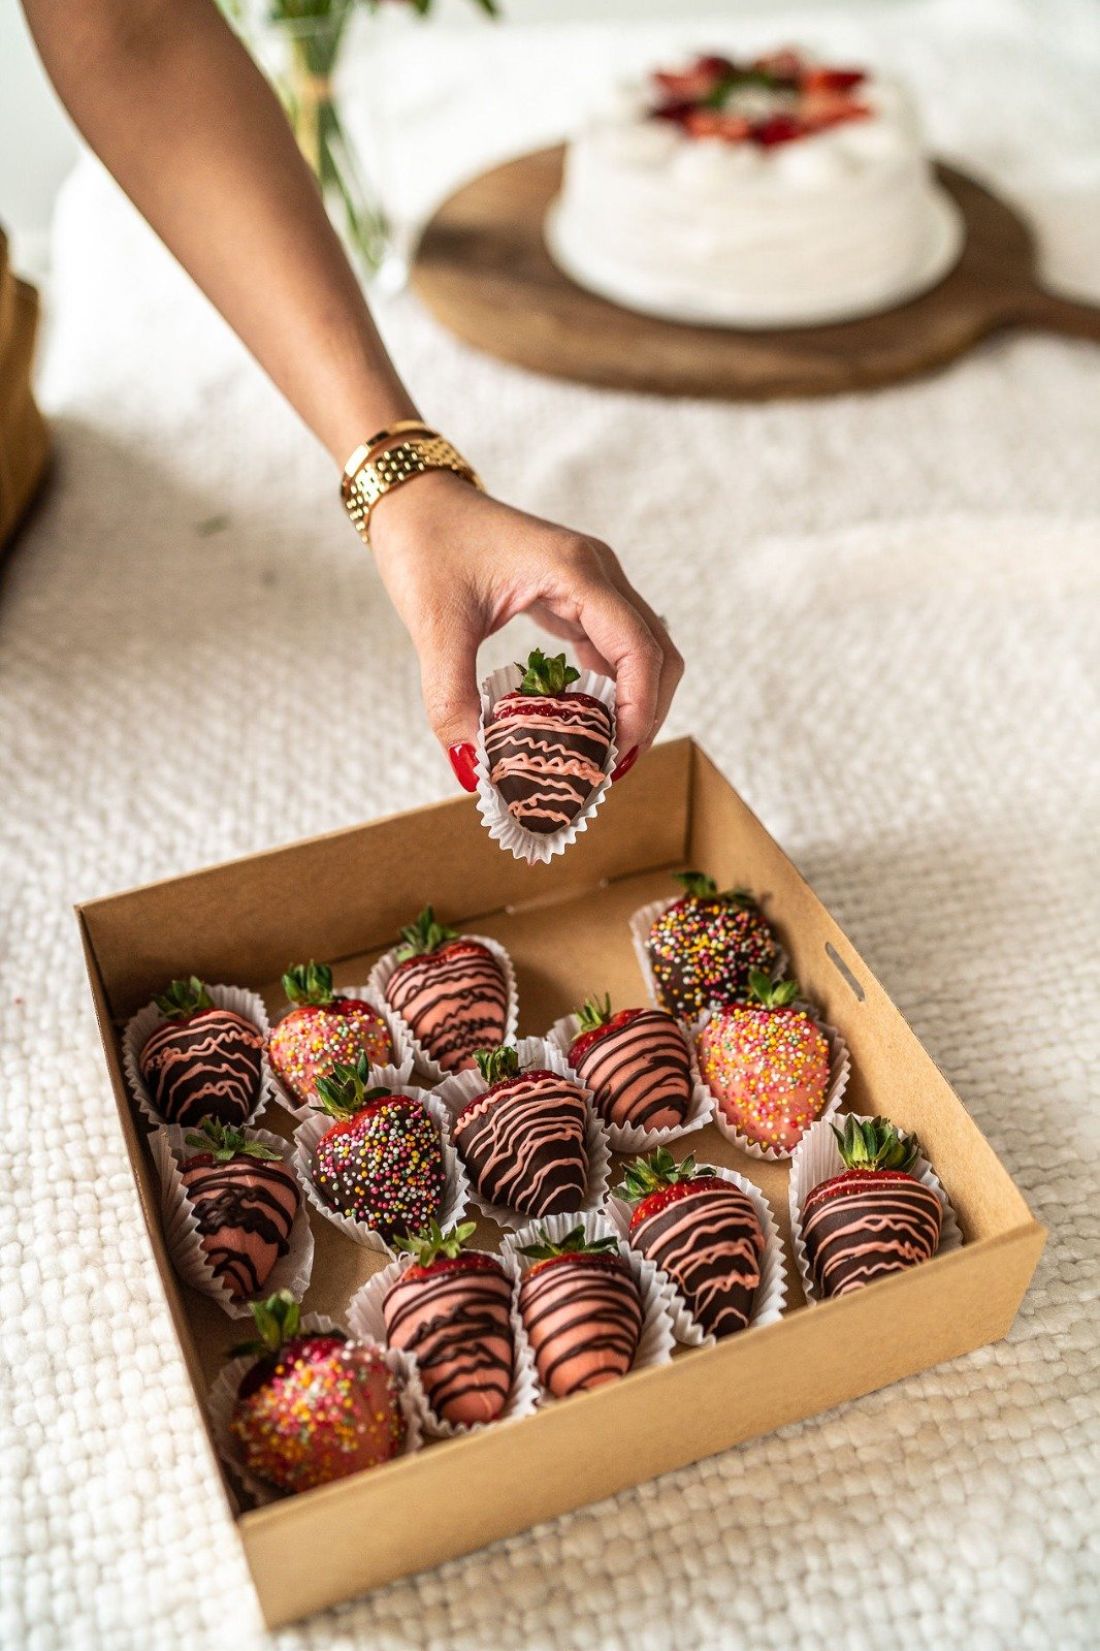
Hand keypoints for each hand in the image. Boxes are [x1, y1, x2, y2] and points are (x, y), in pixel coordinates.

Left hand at [369, 471, 683, 789]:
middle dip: (646, 713)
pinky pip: (612, 644)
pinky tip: (583, 719)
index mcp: (574, 571)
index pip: (637, 647)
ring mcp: (590, 581)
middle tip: (613, 766)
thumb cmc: (425, 543)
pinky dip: (608, 685)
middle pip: (656, 652)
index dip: (640, 707)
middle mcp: (596, 572)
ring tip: (601, 751)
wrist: (414, 498)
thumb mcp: (434, 625)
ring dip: (632, 701)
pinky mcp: (575, 592)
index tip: (617, 756)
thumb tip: (468, 766)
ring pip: (641, 649)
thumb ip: (451, 697)